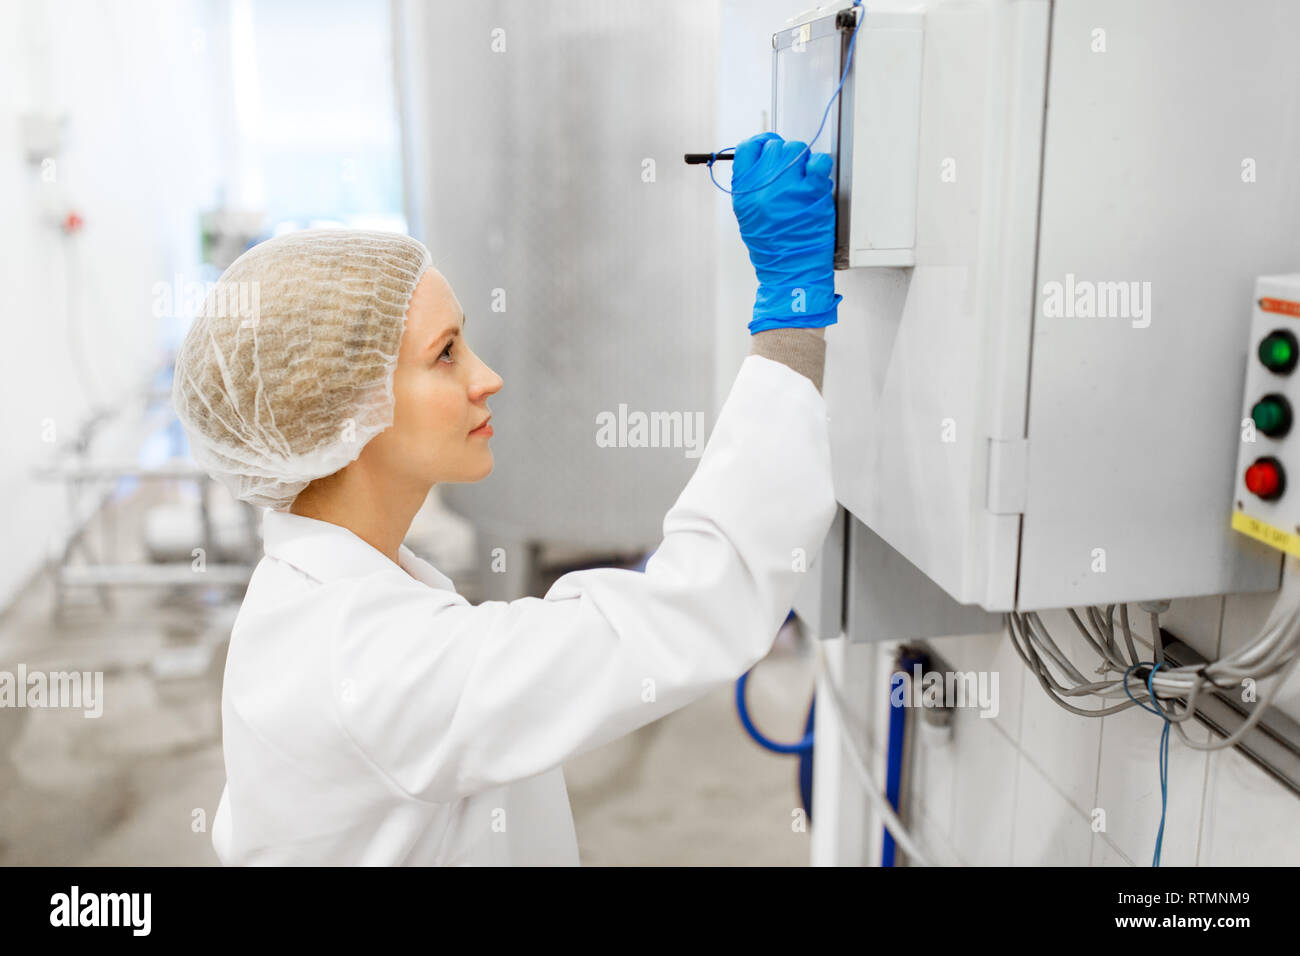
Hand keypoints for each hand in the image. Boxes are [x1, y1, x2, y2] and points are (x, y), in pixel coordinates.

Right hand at [731, 132, 840, 334]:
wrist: (791, 274)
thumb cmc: (772, 249)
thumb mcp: (749, 217)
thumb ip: (752, 187)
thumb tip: (766, 159)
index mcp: (744, 193)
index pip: (747, 148)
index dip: (761, 143)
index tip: (769, 146)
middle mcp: (763, 187)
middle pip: (775, 147)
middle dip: (785, 155)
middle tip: (791, 171)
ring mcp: (788, 188)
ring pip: (798, 150)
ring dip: (803, 161)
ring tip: (804, 181)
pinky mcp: (812, 193)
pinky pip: (819, 162)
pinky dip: (821, 166)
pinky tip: (817, 179)